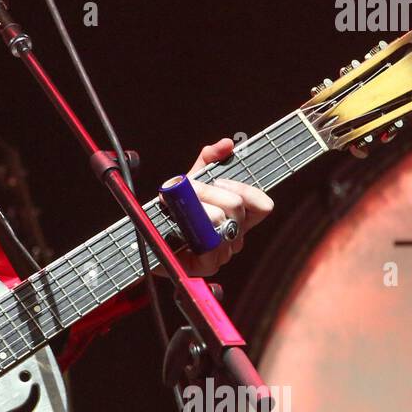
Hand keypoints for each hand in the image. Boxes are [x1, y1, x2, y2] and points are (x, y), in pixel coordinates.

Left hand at [179, 138, 273, 276]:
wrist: (148, 235)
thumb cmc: (175, 209)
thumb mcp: (191, 179)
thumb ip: (208, 160)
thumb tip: (227, 144)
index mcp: (238, 216)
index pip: (263, 206)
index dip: (246, 189)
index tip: (221, 180)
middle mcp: (235, 235)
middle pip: (236, 206)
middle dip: (208, 191)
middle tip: (187, 187)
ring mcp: (223, 253)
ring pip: (220, 221)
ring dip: (195, 207)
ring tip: (178, 205)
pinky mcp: (206, 267)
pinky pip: (210, 247)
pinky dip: (191, 230)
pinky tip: (179, 226)